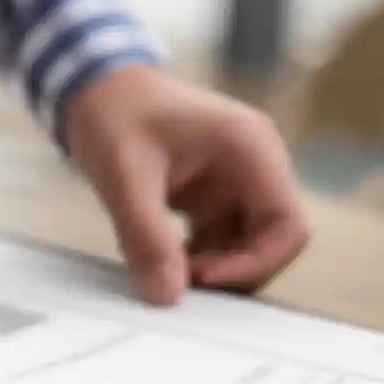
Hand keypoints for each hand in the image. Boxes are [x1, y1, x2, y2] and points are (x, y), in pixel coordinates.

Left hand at [64, 66, 308, 304]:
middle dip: (232, 271)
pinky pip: (220, 243)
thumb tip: (167, 295)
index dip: (256, 262)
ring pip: (246, 248)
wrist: (94, 88)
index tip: (203, 278)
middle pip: (272, 242)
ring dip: (212, 269)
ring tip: (163, 272)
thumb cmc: (113, 114)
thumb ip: (145, 236)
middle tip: (179, 282)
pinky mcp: (213, 199)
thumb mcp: (122, 176)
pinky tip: (161, 262)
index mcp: (250, 150)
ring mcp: (236, 184)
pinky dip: (196, 260)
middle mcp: (254, 167)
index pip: (288, 225)